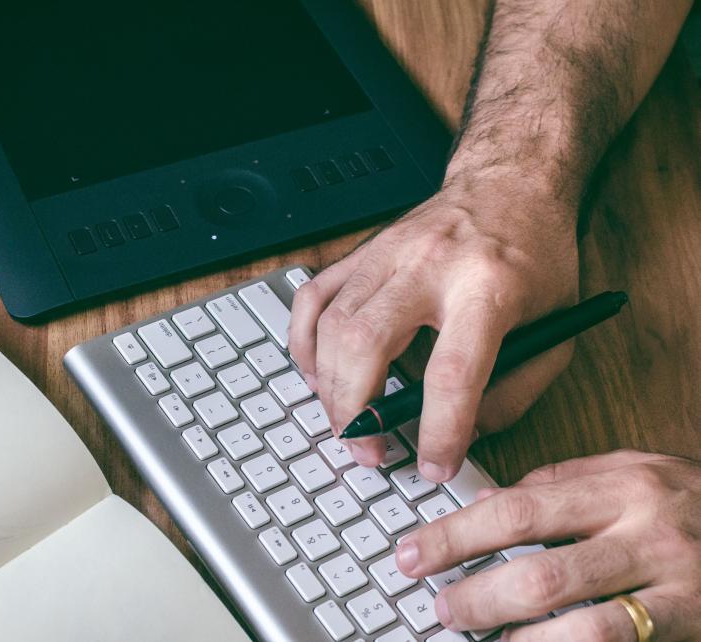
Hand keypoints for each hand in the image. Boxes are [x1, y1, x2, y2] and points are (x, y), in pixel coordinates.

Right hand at [288, 175, 577, 480]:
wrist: (510, 182)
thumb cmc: (536, 255)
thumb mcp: (558, 330)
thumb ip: (516, 392)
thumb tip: (464, 436)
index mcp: (489, 286)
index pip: (452, 373)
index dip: (438, 431)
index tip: (433, 465)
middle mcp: (430, 265)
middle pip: (366, 345)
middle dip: (357, 412)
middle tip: (368, 450)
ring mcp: (387, 254)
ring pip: (330, 325)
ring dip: (328, 386)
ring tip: (348, 420)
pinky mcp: (362, 252)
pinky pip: (311, 298)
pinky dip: (304, 343)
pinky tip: (319, 372)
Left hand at [395, 450, 700, 639]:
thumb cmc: (694, 505)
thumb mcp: (635, 472)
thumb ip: (565, 483)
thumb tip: (492, 501)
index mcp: (621, 484)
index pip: (517, 508)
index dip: (455, 534)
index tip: (412, 552)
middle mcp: (647, 531)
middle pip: (537, 565)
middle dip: (473, 590)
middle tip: (434, 602)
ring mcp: (675, 584)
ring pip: (576, 618)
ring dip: (511, 632)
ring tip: (471, 632)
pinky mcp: (690, 625)